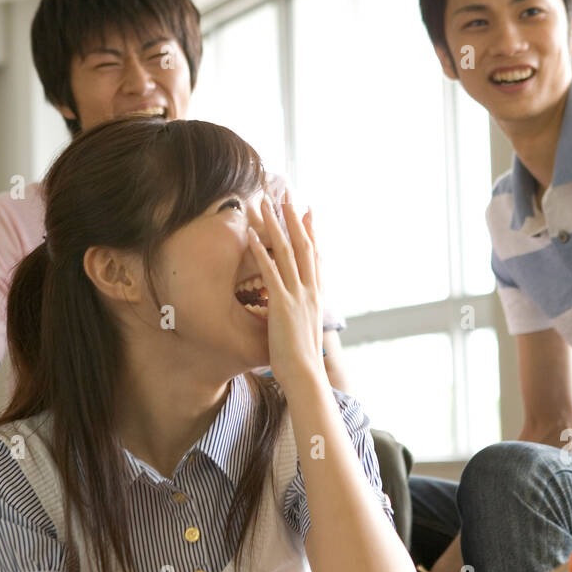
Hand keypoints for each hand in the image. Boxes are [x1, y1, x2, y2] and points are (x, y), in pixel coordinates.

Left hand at [247, 192, 324, 391]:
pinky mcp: (283, 304)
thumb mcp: (306, 330)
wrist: (306, 376)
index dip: (312, 232)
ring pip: (288, 252)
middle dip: (295, 219)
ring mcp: (298, 296)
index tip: (308, 212)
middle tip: (288, 195)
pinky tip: (254, 235)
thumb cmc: (303, 360)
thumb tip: (301, 309)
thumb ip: (303, 314)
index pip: (316, 256)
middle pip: (304, 246)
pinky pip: (271, 271)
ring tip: (267, 204)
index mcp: (317, 296)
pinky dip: (263, 251)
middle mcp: (311, 291)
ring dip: (276, 226)